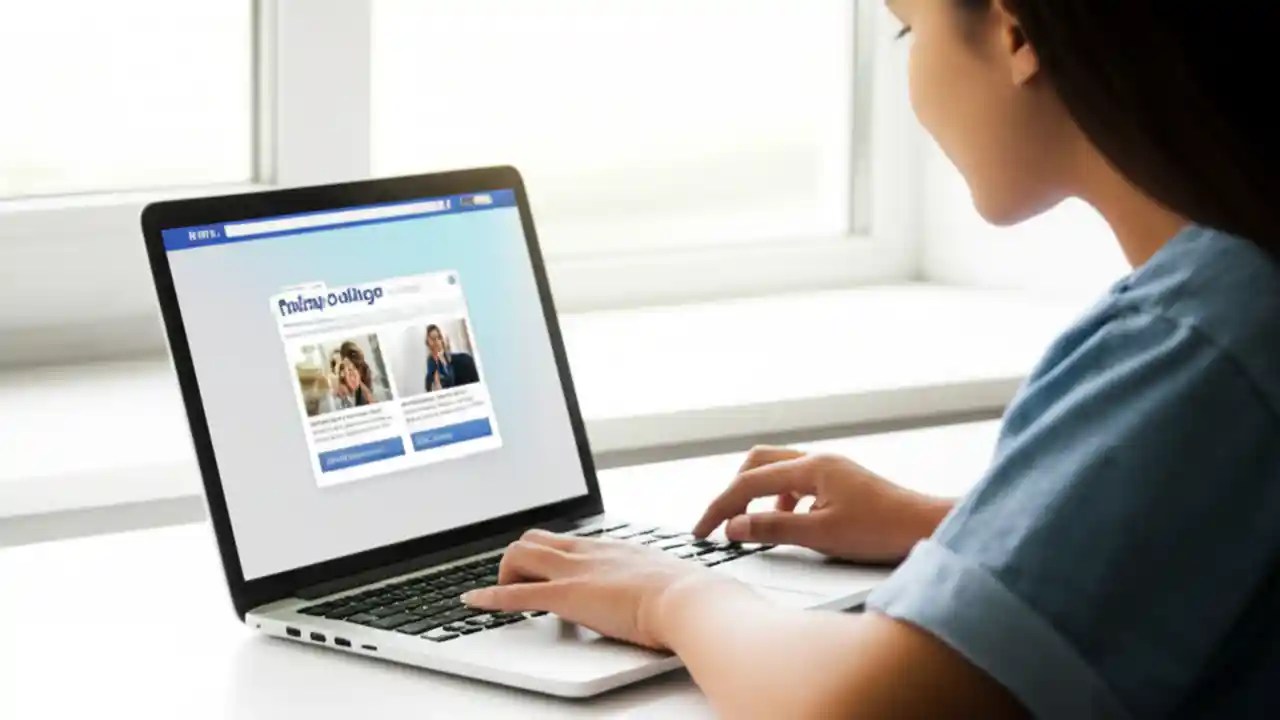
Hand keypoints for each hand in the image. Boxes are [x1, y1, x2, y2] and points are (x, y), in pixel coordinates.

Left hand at [461, 530, 751, 649]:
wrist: (690, 600)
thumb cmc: (689, 596)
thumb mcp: (668, 582)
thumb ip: (658, 582)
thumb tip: (674, 593)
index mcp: (611, 548)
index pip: (568, 540)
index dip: (548, 553)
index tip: (543, 566)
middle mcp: (589, 551)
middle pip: (536, 538)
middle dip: (519, 559)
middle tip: (519, 582)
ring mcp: (576, 570)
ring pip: (520, 554)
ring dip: (505, 573)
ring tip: (501, 593)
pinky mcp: (566, 595)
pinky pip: (516, 593)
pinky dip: (490, 598)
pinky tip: (474, 603)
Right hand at [693, 447, 952, 563]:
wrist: (927, 527)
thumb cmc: (882, 530)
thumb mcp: (822, 534)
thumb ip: (773, 529)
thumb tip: (735, 527)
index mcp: (811, 468)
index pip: (749, 483)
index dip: (720, 508)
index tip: (702, 531)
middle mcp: (818, 461)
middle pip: (758, 463)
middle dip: (734, 491)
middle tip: (722, 522)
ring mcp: (830, 470)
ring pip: (777, 472)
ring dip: (758, 496)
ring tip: (753, 528)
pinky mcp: (839, 483)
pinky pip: (797, 484)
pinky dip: (781, 502)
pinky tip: (789, 524)